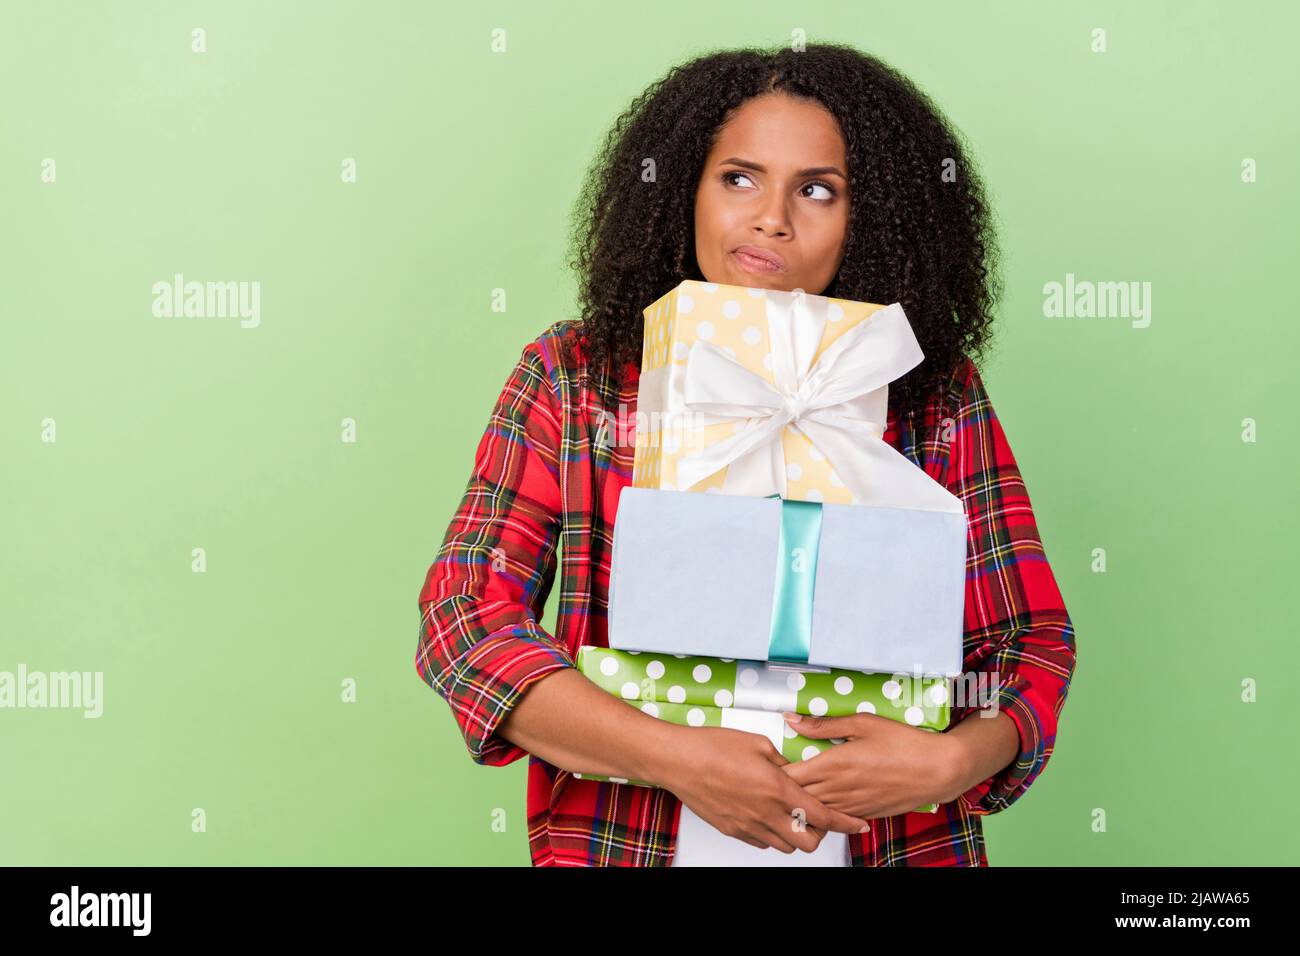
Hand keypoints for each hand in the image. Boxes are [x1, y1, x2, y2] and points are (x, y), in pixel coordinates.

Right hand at [658, 725, 874, 852]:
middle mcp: (766, 813)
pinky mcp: (732, 830)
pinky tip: (765, 813)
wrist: (678, 761)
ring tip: (789, 813)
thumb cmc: (713, 746)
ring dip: (794, 834)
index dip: (846, 823)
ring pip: (785, 846)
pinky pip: (761, 842)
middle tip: (817, 816)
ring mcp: (748, 825)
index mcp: (778, 788)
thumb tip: (794, 767)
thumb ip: (783, 759)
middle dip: (820, 834)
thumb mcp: (758, 742)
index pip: (824, 816)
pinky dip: (771, 833)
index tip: (858, 824)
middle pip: (808, 843)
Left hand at [779, 712, 969, 821]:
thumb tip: (793, 719)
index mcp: (833, 764)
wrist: (937, 770)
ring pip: (813, 812)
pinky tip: (819, 803)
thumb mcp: (862, 722)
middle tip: (771, 782)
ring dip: (800, 804)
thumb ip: (823, 724)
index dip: (774, 773)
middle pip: (796, 798)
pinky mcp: (862, 814)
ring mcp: (850, 805)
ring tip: (791, 794)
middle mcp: (838, 789)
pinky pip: (833, 819)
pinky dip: (822, 812)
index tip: (766, 766)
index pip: (790, 776)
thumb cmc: (904, 743)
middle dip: (782, 792)